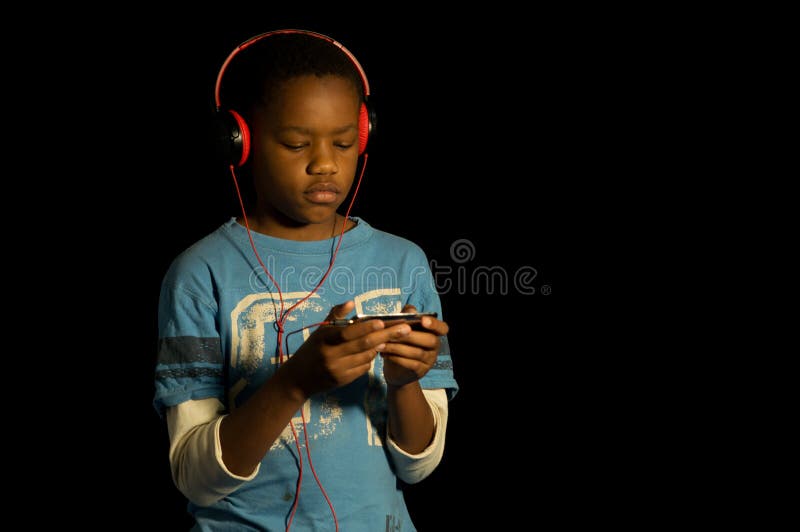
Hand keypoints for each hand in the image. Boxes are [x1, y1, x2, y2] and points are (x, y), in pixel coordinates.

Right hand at [279, 301, 413, 398]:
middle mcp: (332, 355)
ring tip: (390, 338)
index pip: (348, 332)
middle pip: (364, 345)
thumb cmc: (312, 348)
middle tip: (405, 329)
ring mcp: (338, 370)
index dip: (366, 327)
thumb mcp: (320, 331)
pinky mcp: (343, 380)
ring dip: (379, 346)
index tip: (383, 322)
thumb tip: (352, 302)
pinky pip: (364, 367)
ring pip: (367, 356)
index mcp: (325, 339)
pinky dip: (370, 358)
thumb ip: (336, 315)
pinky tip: (373, 351)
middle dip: (387, 336)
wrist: (299, 378)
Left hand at [379, 304, 447, 387]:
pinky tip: (384, 354)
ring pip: (417, 352)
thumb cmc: (400, 344)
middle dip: (410, 336)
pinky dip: (395, 358)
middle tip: (393, 332)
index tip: (423, 320)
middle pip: (430, 340)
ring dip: (397, 347)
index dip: (435, 324)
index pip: (442, 328)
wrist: (396, 370)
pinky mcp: (420, 371)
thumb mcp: (402, 329)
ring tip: (381, 344)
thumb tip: (410, 309)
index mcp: (433, 333)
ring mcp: (429, 360)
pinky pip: (410, 364)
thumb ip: (406, 317)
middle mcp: (435, 347)